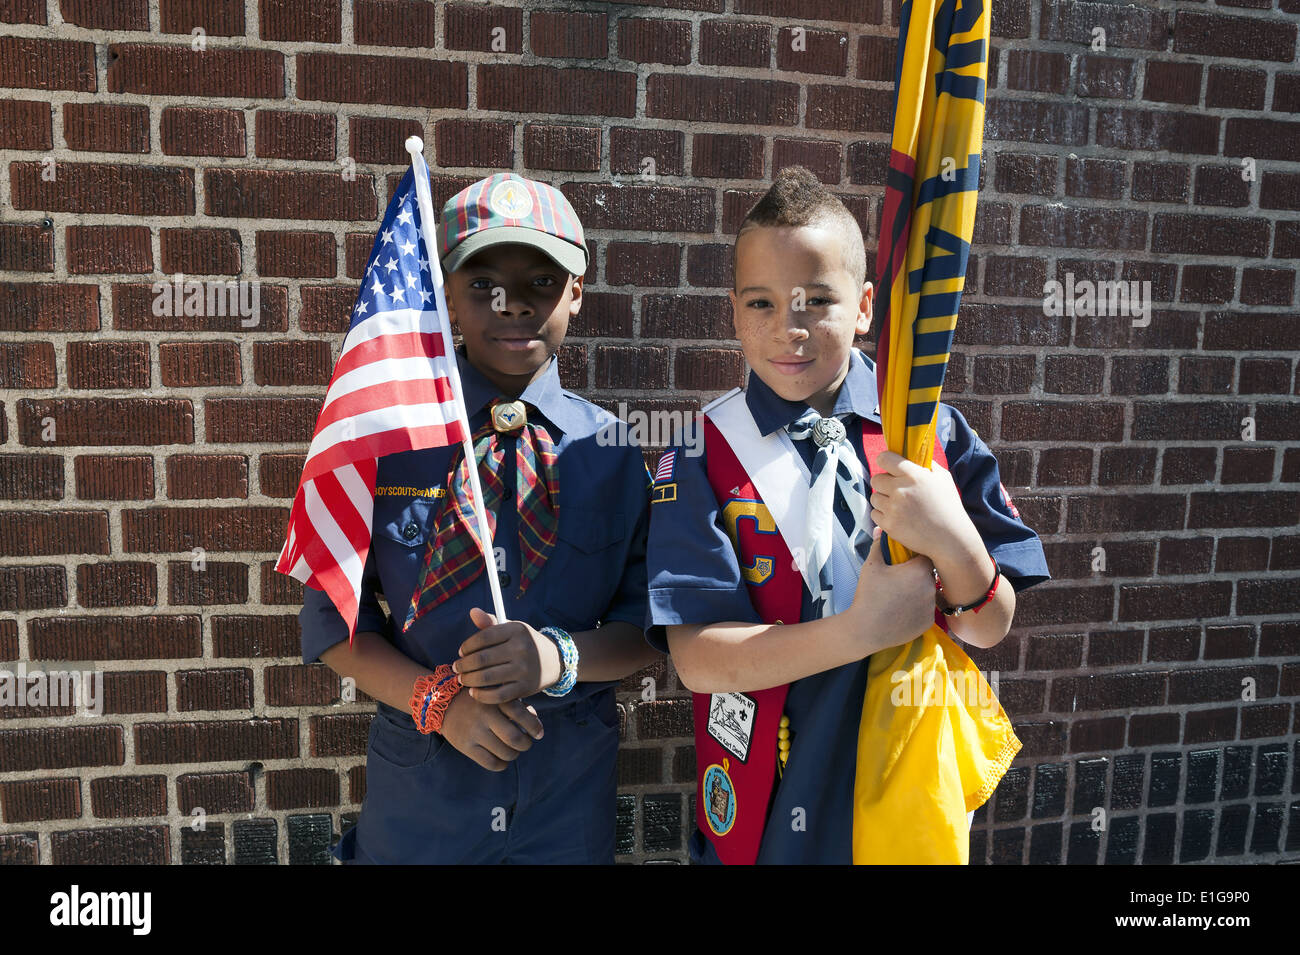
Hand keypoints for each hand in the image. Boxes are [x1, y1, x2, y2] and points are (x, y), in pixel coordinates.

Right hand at [438, 690, 543, 771]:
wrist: (443, 704)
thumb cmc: (477, 701)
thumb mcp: (496, 697)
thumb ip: (517, 707)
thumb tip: (536, 725)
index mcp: (494, 700)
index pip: (521, 714)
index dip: (535, 726)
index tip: (540, 733)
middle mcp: (485, 716)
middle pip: (515, 738)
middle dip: (526, 744)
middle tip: (525, 744)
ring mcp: (474, 732)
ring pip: (505, 752)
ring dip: (514, 754)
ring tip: (513, 751)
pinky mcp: (466, 746)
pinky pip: (490, 763)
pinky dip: (501, 764)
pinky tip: (502, 760)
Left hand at [455, 608, 562, 703]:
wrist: (554, 661)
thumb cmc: (525, 643)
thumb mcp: (511, 629)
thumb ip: (490, 623)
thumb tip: (472, 611)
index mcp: (517, 630)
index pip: (483, 637)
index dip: (467, 646)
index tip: (461, 652)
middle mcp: (522, 648)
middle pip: (482, 658)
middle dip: (463, 665)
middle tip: (456, 668)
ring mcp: (524, 669)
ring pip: (487, 677)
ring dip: (469, 680)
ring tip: (462, 679)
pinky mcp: (525, 688)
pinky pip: (498, 695)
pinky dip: (482, 695)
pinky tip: (474, 692)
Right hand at [848, 526, 937, 654]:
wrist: (866, 629)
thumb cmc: (868, 595)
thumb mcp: (871, 566)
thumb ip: (879, 546)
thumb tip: (880, 530)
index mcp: (919, 571)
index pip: (926, 557)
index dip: (917, 558)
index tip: (906, 562)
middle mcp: (930, 587)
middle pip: (928, 575)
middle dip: (917, 576)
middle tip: (900, 581)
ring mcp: (931, 607)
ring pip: (929, 594)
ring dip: (919, 593)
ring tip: (899, 598)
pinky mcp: (928, 622)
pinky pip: (926, 611)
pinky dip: (918, 610)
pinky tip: (902, 611)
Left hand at [868, 450, 969, 558]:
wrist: (951, 539)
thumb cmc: (950, 507)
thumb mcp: (944, 479)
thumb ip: (928, 465)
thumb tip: (915, 457)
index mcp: (914, 475)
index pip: (884, 458)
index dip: (884, 461)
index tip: (887, 466)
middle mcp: (901, 490)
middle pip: (876, 479)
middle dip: (883, 483)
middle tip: (894, 490)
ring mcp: (893, 508)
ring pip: (874, 497)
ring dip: (883, 500)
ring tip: (897, 506)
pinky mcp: (889, 525)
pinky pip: (875, 514)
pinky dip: (882, 515)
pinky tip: (896, 517)